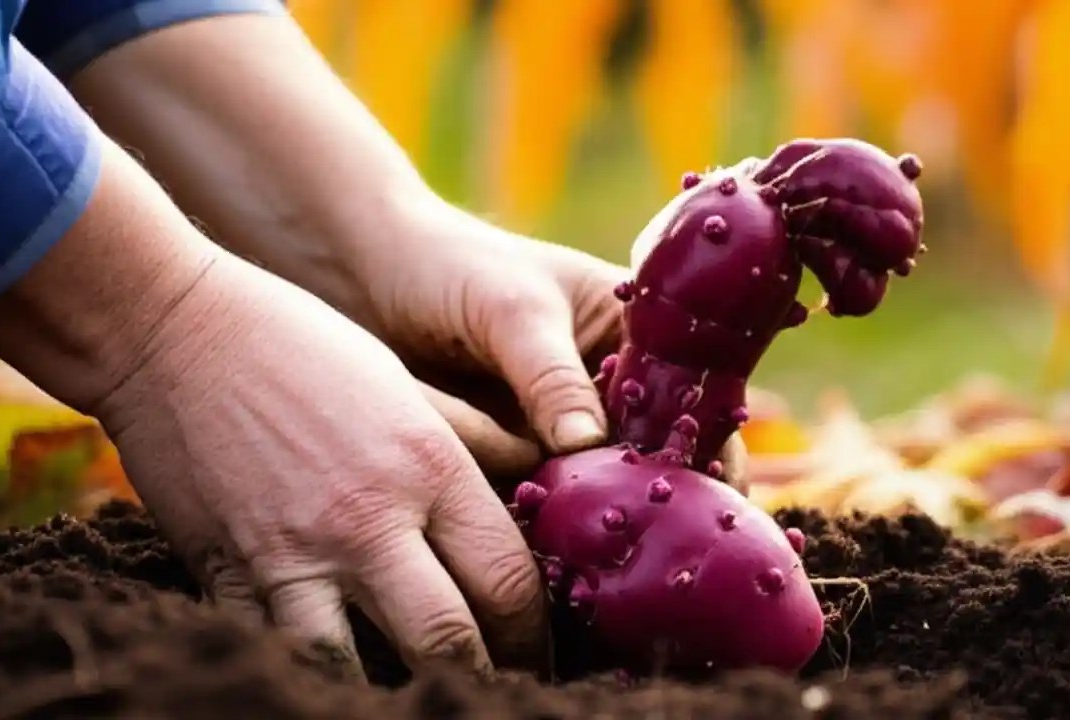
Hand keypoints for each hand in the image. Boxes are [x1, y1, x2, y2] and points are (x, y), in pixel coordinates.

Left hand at [58, 12, 746, 491]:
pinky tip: (554, 557)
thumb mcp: (509, 311)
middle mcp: (609, 383)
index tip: (707, 494)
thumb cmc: (448, 268)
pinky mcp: (518, 461)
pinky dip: (554, 529)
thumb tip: (588, 445)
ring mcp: (564, 427)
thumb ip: (549, 375)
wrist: (362, 278)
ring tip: (611, 562)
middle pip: (657, 451)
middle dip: (659, 494)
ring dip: (606, 519)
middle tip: (660, 544)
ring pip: (605, 485)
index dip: (708, 442)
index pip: (694, 392)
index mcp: (633, 331)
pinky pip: (549, 502)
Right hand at [94, 250, 546, 677]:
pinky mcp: (228, 575)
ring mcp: (293, 555)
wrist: (174, 331)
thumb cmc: (303, 348)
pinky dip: (310, 670)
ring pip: (358, 669)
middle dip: (489, 678)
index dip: (535, 633)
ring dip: (397, 689)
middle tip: (501, 690)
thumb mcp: (407, 383)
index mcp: (428, 468)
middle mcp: (369, 520)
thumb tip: (538, 470)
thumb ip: (476, 439)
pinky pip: (277, 650)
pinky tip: (336, 674)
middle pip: (449, 640)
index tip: (539, 652)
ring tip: (421, 692)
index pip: (507, 581)